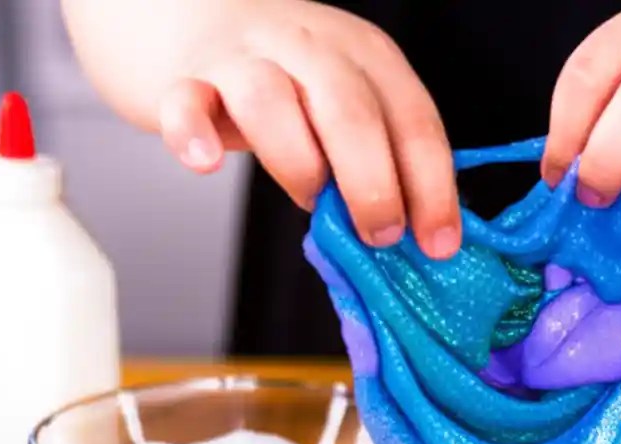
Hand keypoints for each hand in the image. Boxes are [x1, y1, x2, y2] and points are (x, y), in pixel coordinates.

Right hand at [158, 2, 459, 257]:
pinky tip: (206, 162)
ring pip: (271, 102)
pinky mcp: (182, 78)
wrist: (195, 15)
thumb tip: (413, 235)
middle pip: (350, 112)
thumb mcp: (347, 103)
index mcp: (367, 55)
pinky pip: (187, 103)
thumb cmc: (287, 77)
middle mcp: (310, 47)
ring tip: (309, 197)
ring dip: (299, 163)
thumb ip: (378, 156)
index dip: (432, 187)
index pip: (413, 120)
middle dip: (373, 184)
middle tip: (379, 235)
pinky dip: (195, 135)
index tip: (438, 244)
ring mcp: (243, 58)